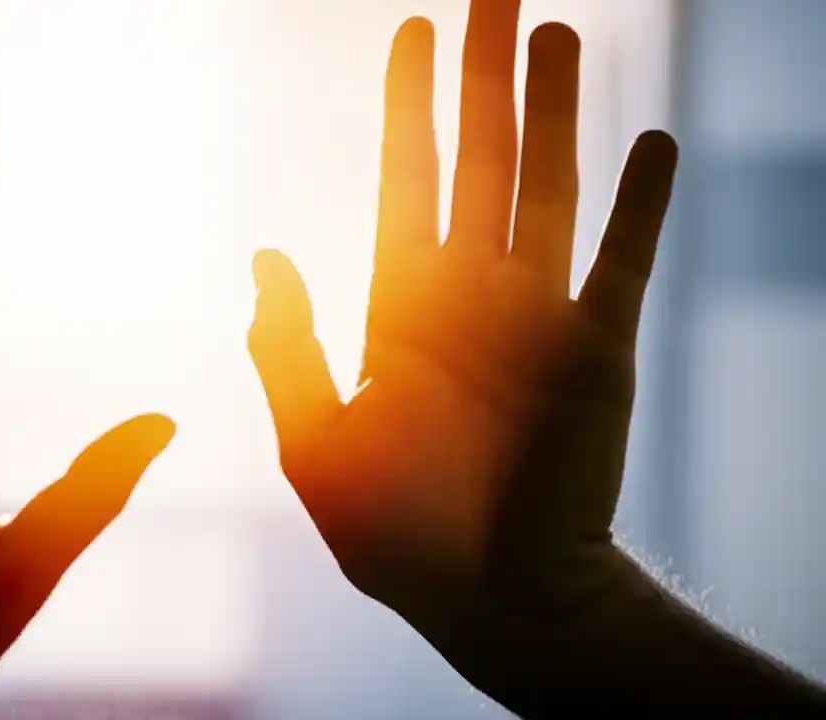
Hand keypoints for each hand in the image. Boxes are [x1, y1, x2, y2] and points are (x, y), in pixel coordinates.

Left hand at [248, 0, 676, 696]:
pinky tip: (652, 139)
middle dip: (483, 75)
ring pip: (546, 190)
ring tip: (559, 32)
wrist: (484, 597)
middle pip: (478, 160)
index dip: (406, 105)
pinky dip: (640, 205)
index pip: (403, 180)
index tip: (409, 29)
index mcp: (400, 309)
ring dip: (554, 112)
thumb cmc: (392, 532)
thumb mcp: (315, 443)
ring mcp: (537, 317)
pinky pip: (623, 262)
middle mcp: (470, 296)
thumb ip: (288, 348)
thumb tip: (265, 251)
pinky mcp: (598, 352)